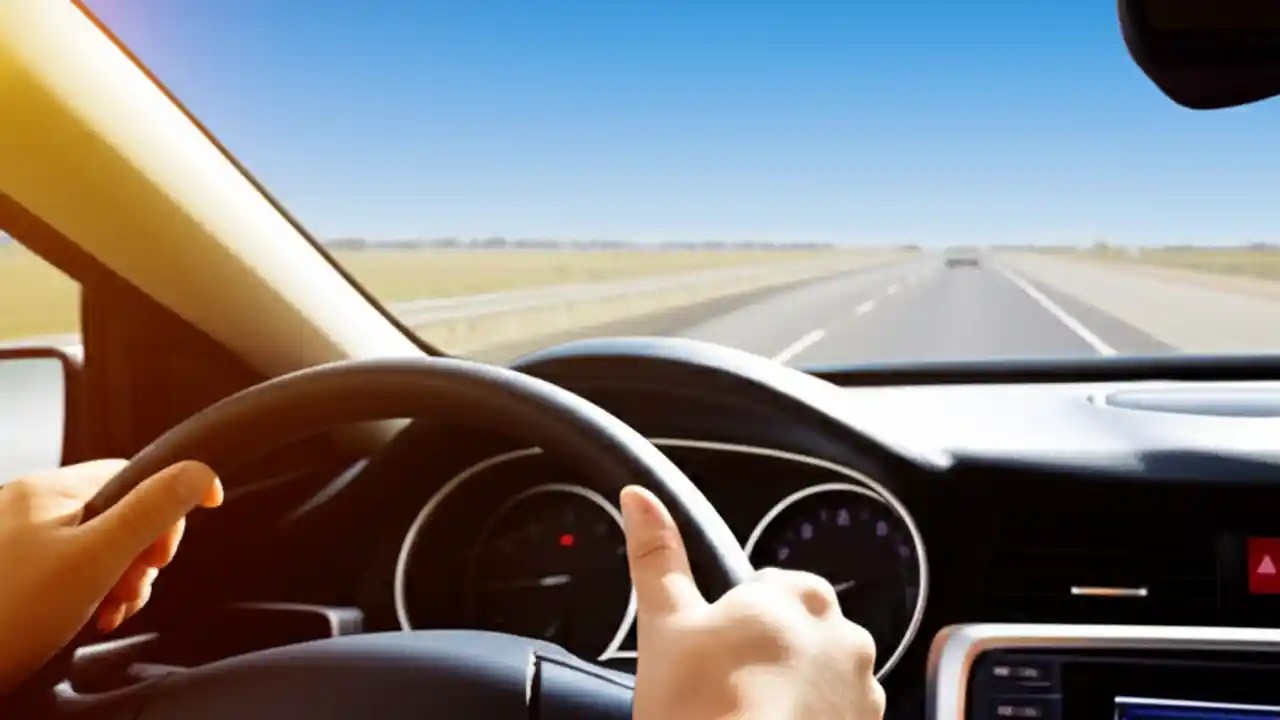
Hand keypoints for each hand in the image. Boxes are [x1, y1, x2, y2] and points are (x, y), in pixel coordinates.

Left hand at [0, 460, 222, 692]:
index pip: (134, 478)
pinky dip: (91, 592)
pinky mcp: (15, 573)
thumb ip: (150, 513)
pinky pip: (71, 569)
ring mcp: (18, 540)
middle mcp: (30, 506)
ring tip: (110, 611)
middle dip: (140, 556)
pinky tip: (90, 617)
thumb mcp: (96, 560)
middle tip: (131, 590)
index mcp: (49, 490)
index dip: (165, 512)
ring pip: (99, 547)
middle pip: (119, 515)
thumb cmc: (11, 616)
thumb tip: (199, 472)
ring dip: (119, 580)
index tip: (176, 546)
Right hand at [620, 485, 884, 719]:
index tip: (713, 653)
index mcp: (794, 595)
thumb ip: (657, 555)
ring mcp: (863, 686)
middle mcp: (841, 633)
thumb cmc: (699, 709)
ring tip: (750, 716)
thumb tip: (639, 494)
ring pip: (825, 672)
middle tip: (726, 689)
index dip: (736, 620)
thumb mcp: (665, 625)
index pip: (768, 588)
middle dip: (772, 651)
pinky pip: (842, 712)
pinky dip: (816, 718)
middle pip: (800, 629)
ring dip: (800, 687)